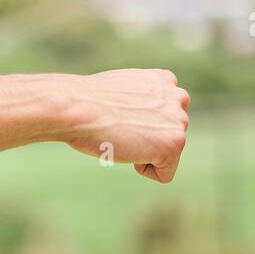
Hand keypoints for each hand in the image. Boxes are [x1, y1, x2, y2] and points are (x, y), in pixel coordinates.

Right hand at [65, 69, 190, 181]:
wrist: (75, 108)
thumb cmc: (85, 102)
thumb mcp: (119, 91)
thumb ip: (140, 100)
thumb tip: (139, 117)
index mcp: (163, 80)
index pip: (165, 114)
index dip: (139, 123)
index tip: (118, 117)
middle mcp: (177, 97)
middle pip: (167, 134)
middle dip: (144, 138)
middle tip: (117, 127)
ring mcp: (179, 120)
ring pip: (167, 153)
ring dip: (142, 151)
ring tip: (120, 135)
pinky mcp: (174, 143)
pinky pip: (164, 173)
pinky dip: (143, 169)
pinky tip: (125, 149)